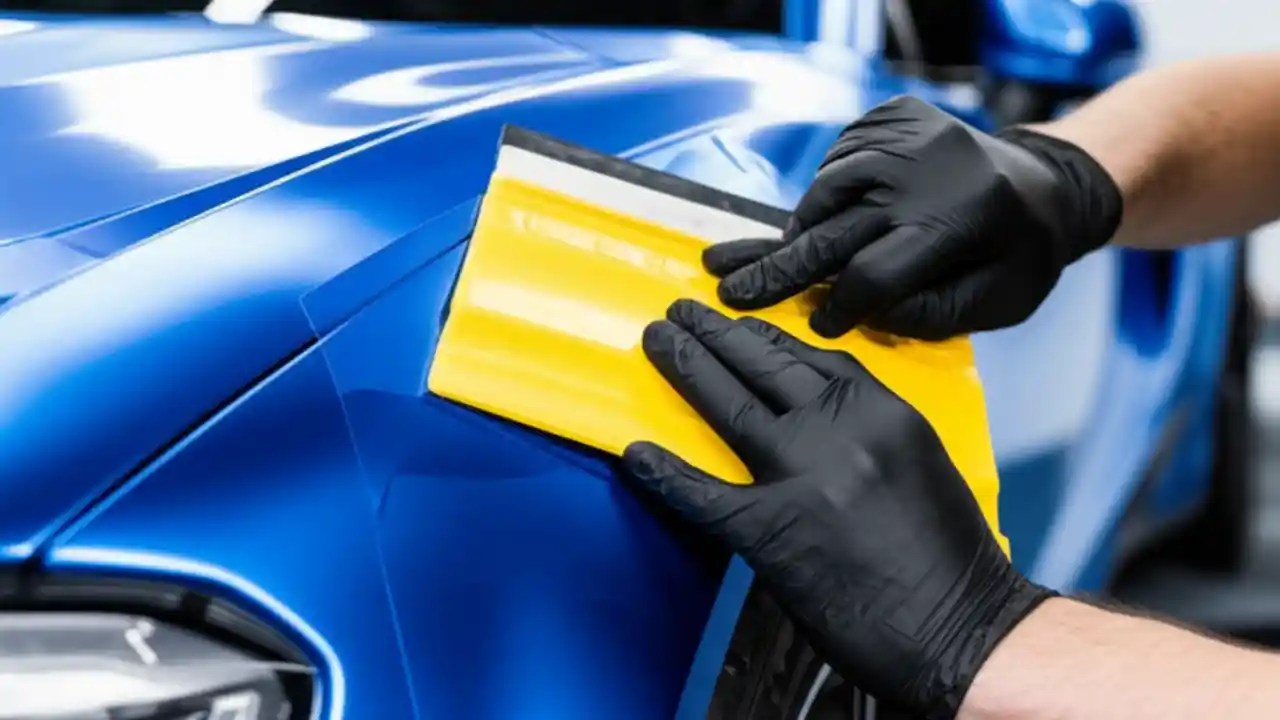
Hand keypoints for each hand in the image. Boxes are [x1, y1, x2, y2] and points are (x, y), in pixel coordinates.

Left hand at [622, 300, 1051, 717]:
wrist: (964, 631)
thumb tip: (808, 411)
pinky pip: (702, 493)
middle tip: (678, 312)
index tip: (735, 321)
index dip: (762, 334)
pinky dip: (665, 472)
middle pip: (762, 365)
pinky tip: (639, 454)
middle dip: (714, 334)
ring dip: (686, 368)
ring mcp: (802, 477)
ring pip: (729, 406)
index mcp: (883, 411)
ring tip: (657, 342)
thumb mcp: (920, 462)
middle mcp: (841, 430)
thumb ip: (866, 428)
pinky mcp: (769, 531)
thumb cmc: (951, 559)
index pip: (810, 355)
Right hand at [704, 96, 1122, 338]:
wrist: (1048, 181)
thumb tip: (859, 312)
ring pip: (827, 189)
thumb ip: (928, 313)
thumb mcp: (997, 302)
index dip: (841, 306)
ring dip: (798, 229)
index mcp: (961, 220)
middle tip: (727, 290)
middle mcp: (928, 168)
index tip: (819, 326)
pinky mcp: (894, 114)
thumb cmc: (1022, 255)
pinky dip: (825, 192)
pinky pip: (839, 160)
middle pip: (836, 229)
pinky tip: (820, 218)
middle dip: (778, 267)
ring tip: (764, 257)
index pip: (876, 272)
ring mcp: (907, 133)